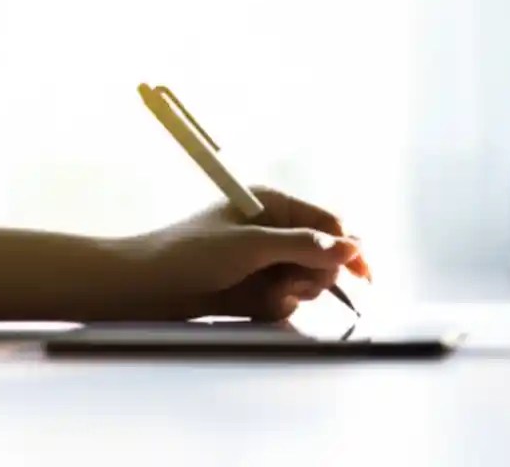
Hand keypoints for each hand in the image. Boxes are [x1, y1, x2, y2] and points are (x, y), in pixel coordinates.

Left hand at [124, 187, 370, 321]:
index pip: (327, 222)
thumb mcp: (250, 246)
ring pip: (306, 282)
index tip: (364, 275)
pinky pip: (285, 301)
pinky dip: (274, 306)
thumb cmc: (189, 254)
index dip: (348, 247)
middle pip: (323, 256)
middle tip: (289, 283)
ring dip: (291, 292)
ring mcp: (264, 260)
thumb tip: (351, 247)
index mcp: (272, 204)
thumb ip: (302, 246)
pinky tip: (249, 304)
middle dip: (312, 274)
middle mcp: (272, 229)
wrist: (145, 288)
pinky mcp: (254, 288)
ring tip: (264, 293)